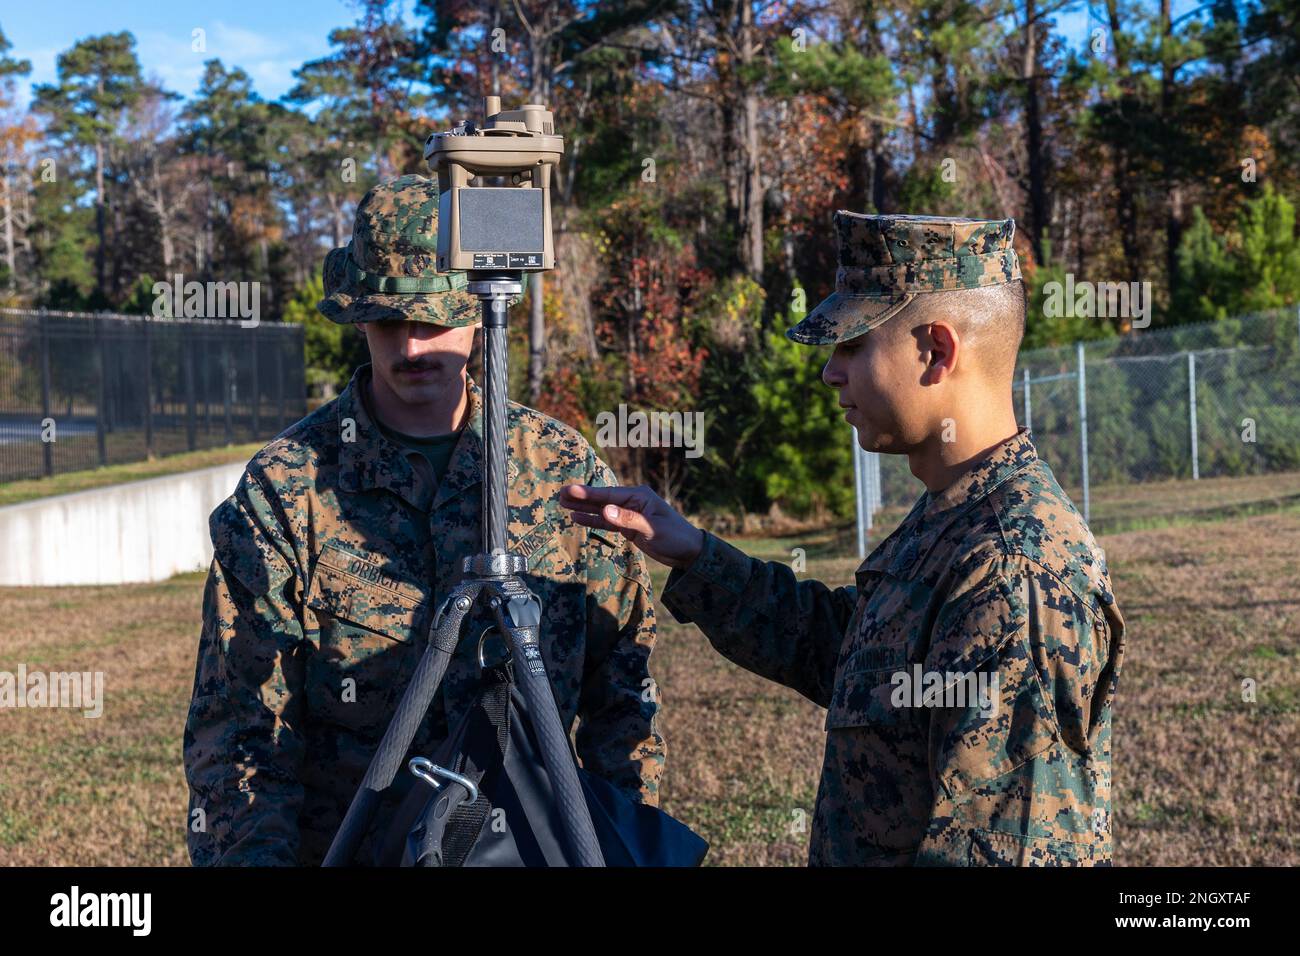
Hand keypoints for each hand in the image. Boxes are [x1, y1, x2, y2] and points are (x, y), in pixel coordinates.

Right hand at [559, 484, 703, 570]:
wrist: (688, 552)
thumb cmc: (675, 537)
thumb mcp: (652, 529)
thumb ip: (628, 520)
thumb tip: (605, 511)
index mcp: (639, 496)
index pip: (608, 494)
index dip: (587, 494)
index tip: (569, 491)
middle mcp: (632, 502)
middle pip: (602, 499)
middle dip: (581, 498)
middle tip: (559, 494)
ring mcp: (629, 514)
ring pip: (602, 510)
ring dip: (583, 508)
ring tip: (562, 504)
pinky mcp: (629, 527)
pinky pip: (607, 523)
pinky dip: (593, 520)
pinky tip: (578, 518)